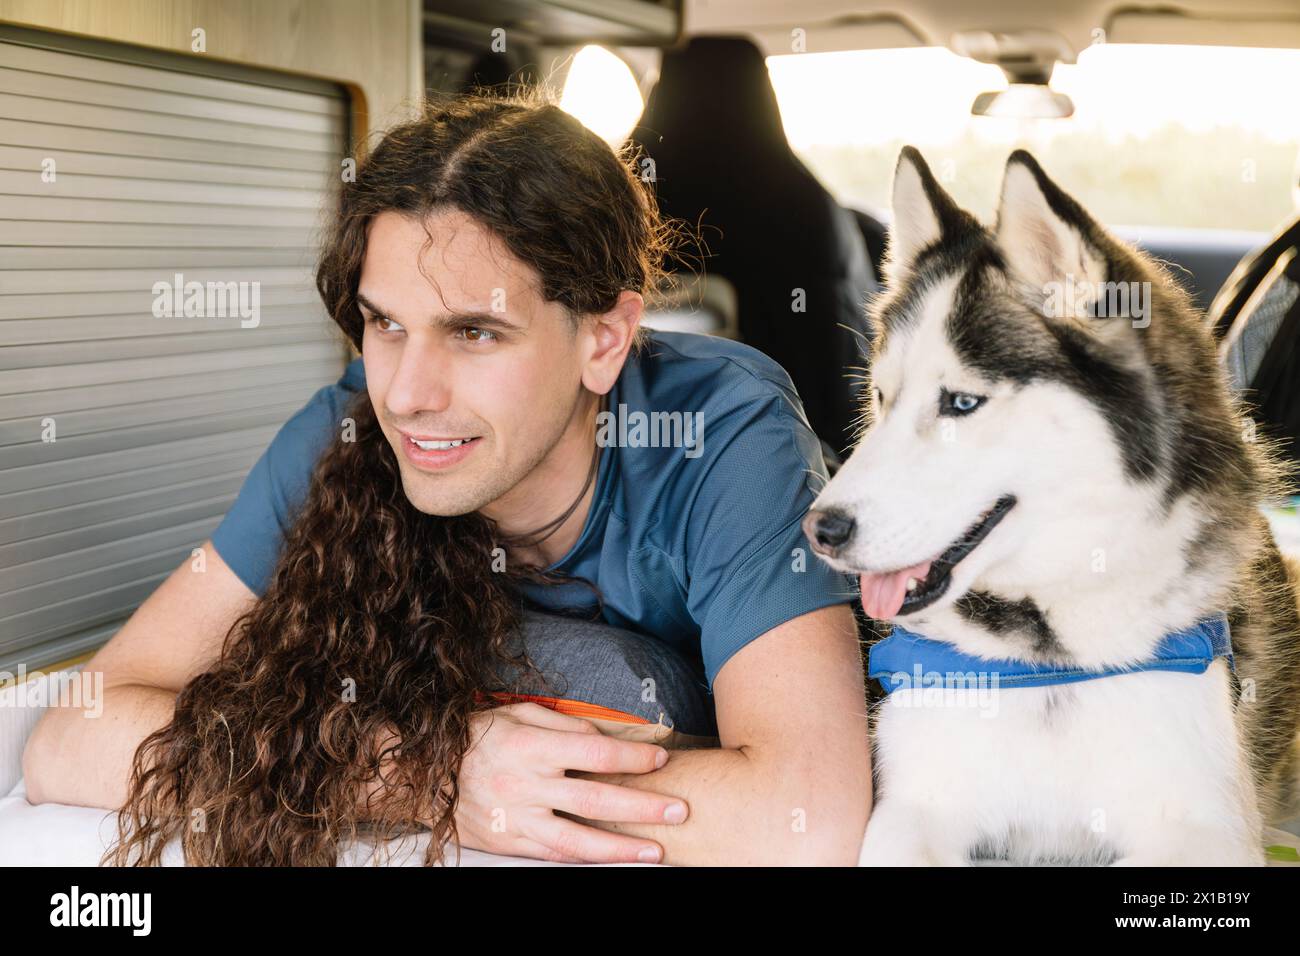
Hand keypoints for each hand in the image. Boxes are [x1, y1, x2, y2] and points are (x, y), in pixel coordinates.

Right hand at [453, 702, 688, 862]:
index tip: (661, 758)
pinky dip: (586, 860)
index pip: (594, 751)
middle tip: (679, 809)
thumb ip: (562, 725)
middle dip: (642, 806)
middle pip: (595, 799)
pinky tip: (612, 861)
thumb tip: (605, 736)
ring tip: (656, 849)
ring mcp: (516, 818)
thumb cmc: (477, 737)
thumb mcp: (517, 714)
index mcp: (530, 746)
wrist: (421, 774)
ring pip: (577, 840)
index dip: (632, 756)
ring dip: (621, 847)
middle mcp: (525, 784)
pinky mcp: (507, 842)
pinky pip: (552, 854)